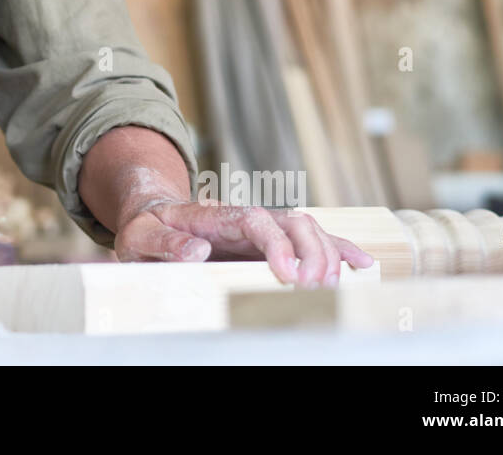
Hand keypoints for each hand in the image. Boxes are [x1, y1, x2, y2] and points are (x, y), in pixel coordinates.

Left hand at [114, 198, 374, 287]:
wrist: (151, 214)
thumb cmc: (145, 228)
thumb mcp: (140, 236)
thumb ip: (164, 243)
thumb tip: (197, 251)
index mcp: (216, 215)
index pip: (256, 220)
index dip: (276, 244)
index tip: (286, 273)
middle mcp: (247, 217)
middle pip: (293, 221)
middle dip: (312, 252)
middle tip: (312, 287)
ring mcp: (263, 229)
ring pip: (310, 230)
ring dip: (328, 255)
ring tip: (332, 287)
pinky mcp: (273, 243)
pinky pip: (312, 241)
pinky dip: (339, 249)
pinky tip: (362, 265)